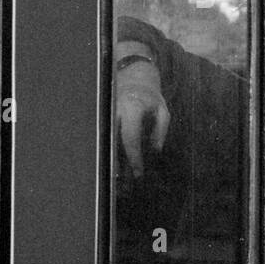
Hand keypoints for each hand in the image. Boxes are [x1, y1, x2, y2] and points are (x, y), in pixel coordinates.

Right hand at [115, 57, 169, 176]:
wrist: (133, 76)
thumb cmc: (150, 97)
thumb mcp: (162, 110)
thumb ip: (160, 131)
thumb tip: (155, 152)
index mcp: (130, 108)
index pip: (130, 138)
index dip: (134, 158)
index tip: (138, 174)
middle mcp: (113, 112)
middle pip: (111, 143)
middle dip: (115, 165)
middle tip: (122, 187)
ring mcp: (105, 115)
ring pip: (105, 143)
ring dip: (109, 163)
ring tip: (115, 184)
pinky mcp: (102, 119)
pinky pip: (104, 140)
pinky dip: (107, 155)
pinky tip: (112, 170)